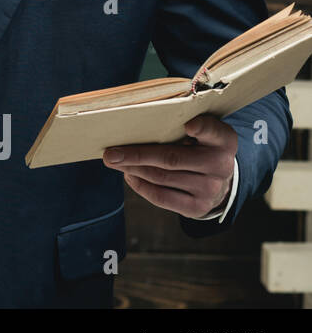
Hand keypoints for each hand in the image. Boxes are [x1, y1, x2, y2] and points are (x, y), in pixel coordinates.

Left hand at [103, 115, 235, 217]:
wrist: (219, 181)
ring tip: (114, 162)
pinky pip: (162, 197)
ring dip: (132, 169)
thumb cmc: (199, 147)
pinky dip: (140, 185)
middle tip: (110, 153)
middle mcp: (220, 165)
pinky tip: (128, 175)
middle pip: (172, 159)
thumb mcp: (200, 132)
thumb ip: (180, 124)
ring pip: (161, 178)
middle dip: (136, 155)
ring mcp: (210, 189)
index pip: (213, 131)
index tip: (188, 125)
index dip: (202, 128)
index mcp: (223, 140)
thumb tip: (135, 125)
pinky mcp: (198, 207)